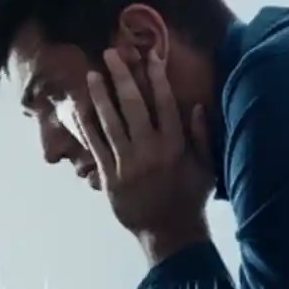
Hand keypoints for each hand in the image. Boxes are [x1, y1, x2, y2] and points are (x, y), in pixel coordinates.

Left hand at [74, 47, 213, 263]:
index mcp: (175, 146)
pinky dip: (88, 126)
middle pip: (133, 106)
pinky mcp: (110, 177)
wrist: (168, 233)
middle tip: (111, 54)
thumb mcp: (206, 168)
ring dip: (101, 96)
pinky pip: (96, 146)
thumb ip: (201, 137)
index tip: (150, 56)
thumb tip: (196, 106)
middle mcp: (150, 151)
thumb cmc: (189, 198)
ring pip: (110, 122)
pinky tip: (83, 108)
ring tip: (93, 75)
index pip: (165, 103)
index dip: (157, 78)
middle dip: (122, 77)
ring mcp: (127, 164)